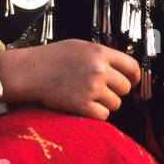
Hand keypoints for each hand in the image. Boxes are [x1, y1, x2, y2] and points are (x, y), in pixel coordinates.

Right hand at [0, 40, 141, 120]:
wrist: (30, 71)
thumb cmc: (52, 58)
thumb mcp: (80, 47)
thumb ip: (101, 56)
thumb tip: (122, 68)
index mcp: (100, 53)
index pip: (132, 67)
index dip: (134, 76)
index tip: (131, 81)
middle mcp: (99, 70)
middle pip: (125, 88)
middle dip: (116, 91)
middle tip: (101, 90)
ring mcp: (92, 88)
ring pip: (116, 104)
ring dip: (105, 103)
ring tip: (88, 97)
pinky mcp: (83, 105)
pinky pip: (104, 115)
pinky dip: (96, 114)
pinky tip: (85, 106)